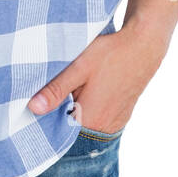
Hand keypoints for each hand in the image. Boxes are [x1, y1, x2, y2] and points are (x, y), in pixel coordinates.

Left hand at [27, 21, 169, 130]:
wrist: (144, 45)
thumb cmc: (111, 54)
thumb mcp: (79, 67)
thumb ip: (56, 89)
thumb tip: (33, 108)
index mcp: (90, 120)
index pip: (58, 131)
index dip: (46, 120)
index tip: (34, 106)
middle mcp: (104, 127)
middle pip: (72, 128)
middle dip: (59, 115)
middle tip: (48, 94)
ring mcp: (115, 123)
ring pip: (86, 123)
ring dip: (75, 111)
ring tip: (70, 90)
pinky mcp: (122, 114)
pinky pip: (99, 119)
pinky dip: (89, 109)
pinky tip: (85, 92)